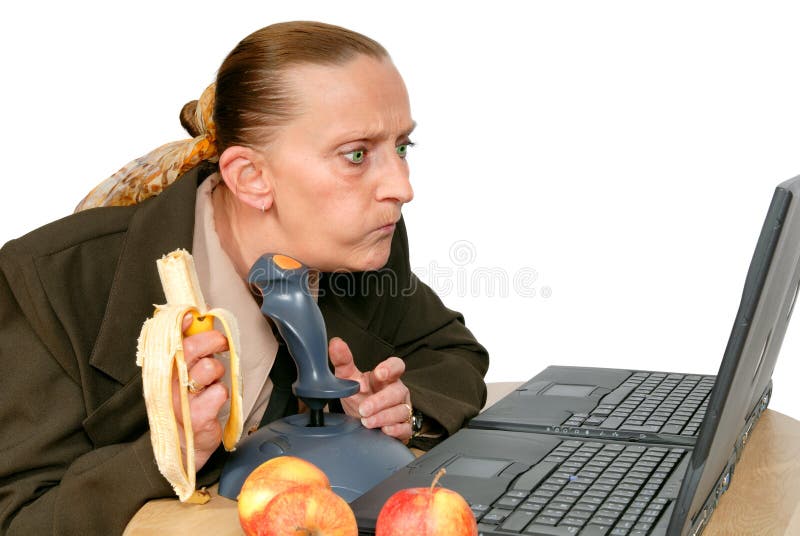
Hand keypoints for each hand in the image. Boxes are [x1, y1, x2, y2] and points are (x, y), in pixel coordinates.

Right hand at [171, 312, 228, 470]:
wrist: (184, 446)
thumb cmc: (186, 405)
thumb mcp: (181, 376)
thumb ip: (188, 348)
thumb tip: (195, 317)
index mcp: (161, 371)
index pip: (167, 341)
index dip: (180, 324)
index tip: (195, 316)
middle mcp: (167, 384)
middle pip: (190, 349)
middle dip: (211, 340)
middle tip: (222, 342)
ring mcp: (181, 402)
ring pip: (209, 368)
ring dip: (218, 372)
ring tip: (211, 382)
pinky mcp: (197, 418)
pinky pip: (220, 392)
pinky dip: (222, 394)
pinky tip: (213, 402)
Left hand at [328, 337, 412, 441]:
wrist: (361, 419)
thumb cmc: (359, 395)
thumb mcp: (349, 379)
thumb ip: (343, 361)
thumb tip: (335, 343)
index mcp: (386, 377)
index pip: (396, 366)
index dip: (390, 368)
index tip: (379, 373)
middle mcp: (397, 391)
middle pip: (397, 392)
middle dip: (380, 401)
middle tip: (363, 408)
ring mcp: (402, 408)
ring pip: (401, 411)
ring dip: (383, 417)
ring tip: (366, 422)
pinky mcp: (403, 427)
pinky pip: (406, 428)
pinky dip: (396, 430)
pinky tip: (384, 431)